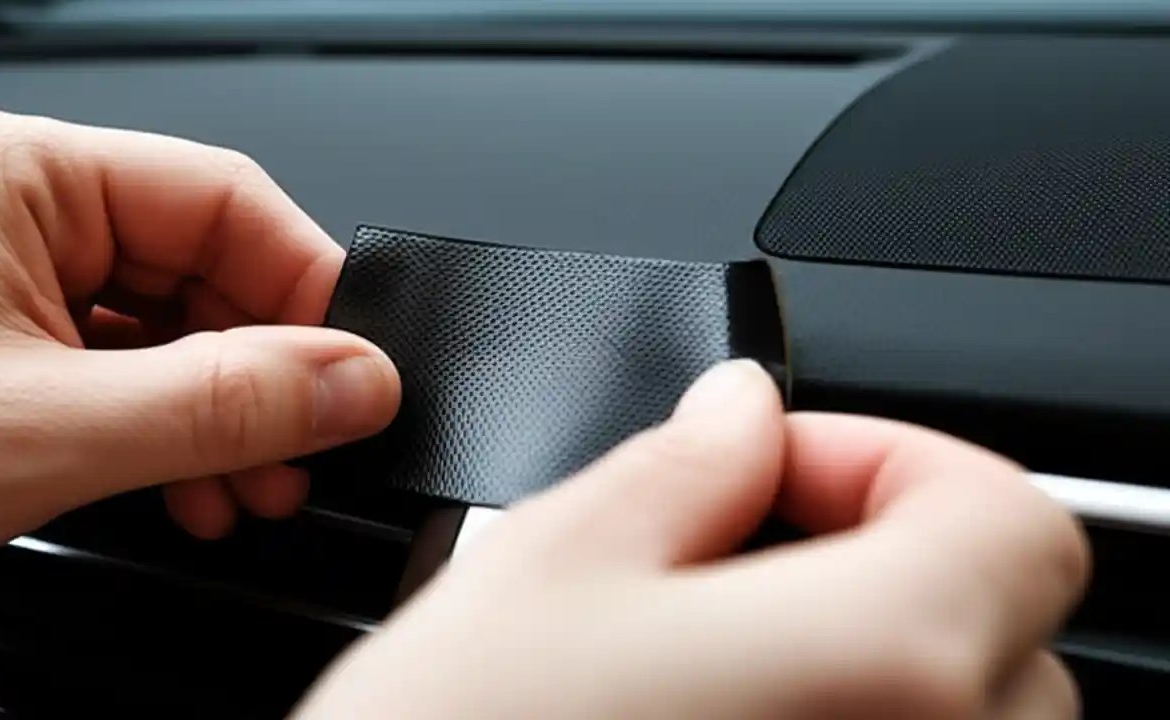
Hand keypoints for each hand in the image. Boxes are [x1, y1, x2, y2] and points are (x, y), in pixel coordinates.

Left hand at [0, 107, 399, 578]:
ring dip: (223, 417)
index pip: (226, 201)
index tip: (354, 371)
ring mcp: (11, 278)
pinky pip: (127, 372)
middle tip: (302, 450)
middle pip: (206, 271)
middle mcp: (20, 212)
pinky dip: (171, 436)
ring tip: (249, 487)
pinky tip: (191, 489)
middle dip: (263, 375)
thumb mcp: (46, 431)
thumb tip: (351, 381)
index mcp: (23, 177)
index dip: (306, 291)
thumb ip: (220, 404)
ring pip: (173, 331)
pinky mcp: (4, 342)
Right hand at [299, 360, 1088, 718]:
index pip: (1010, 517)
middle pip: (1000, 627)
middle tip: (742, 555)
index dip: (896, 461)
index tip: (782, 470)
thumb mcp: (545, 569)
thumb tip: (738, 412)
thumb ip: (679, 467)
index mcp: (874, 664)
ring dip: (874, 659)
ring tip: (719, 657)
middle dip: (881, 559)